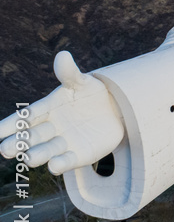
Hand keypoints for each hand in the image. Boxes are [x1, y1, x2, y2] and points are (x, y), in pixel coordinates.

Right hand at [0, 51, 124, 174]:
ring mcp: (64, 143)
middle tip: (6, 149)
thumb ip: (70, 73)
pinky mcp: (79, 155)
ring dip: (37, 154)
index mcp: (46, 109)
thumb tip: (63, 55)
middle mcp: (50, 129)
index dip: (11, 124)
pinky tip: (54, 165)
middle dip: (19, 143)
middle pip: (32, 137)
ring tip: (29, 158)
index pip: (25, 117)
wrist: (115, 108)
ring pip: (46, 151)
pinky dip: (60, 163)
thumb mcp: (81, 82)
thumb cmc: (90, 93)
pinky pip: (67, 161)